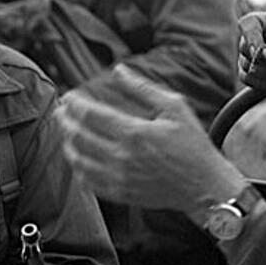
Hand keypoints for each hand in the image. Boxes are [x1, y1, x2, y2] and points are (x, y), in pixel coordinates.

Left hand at [56, 64, 245, 224]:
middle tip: (61, 112)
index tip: (69, 97)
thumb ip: (142, 88)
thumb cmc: (193, 145)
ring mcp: (119, 178)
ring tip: (65, 133)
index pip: (91, 115)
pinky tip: (77, 159)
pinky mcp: (121, 194)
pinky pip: (89, 182)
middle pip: (80, 136)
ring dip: (67, 144)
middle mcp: (123, 156)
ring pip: (79, 160)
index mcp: (134, 132)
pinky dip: (78, 169)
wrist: (205, 185)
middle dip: (65, 121)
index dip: (75, 104)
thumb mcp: (174, 107)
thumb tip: (119, 70)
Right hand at [237, 12, 265, 90]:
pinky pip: (249, 80)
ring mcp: (246, 55)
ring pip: (248, 67)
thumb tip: (261, 54)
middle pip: (246, 49)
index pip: (247, 24)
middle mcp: (250, 37)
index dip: (250, 37)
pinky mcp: (246, 72)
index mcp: (262, 22)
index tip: (258, 51)